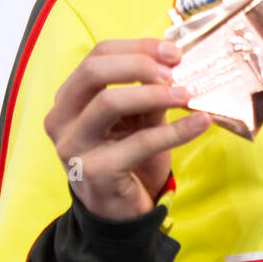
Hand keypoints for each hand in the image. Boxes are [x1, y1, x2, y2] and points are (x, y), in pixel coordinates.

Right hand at [43, 38, 211, 220]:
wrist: (119, 214)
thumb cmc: (127, 158)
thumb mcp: (137, 119)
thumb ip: (148, 92)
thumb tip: (176, 64)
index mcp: (68, 99)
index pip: (97, 56)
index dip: (137, 48)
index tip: (174, 52)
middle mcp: (61, 119)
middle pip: (95, 72)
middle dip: (140, 64)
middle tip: (176, 71)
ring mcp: (73, 147)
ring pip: (111, 102)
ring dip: (156, 94)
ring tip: (188, 95)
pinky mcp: (95, 172)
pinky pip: (140, 142)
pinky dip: (175, 130)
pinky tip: (200, 122)